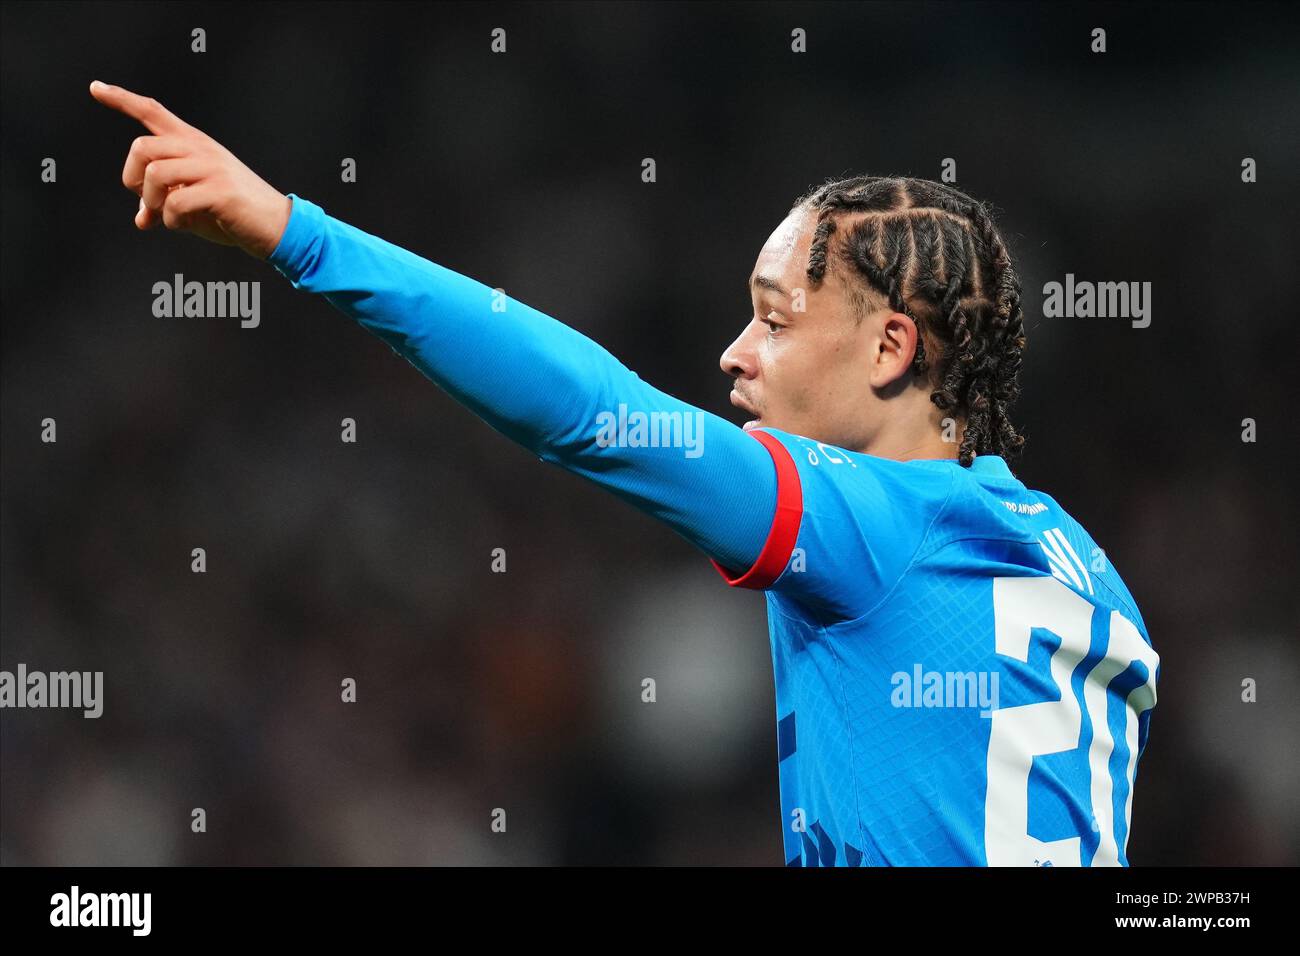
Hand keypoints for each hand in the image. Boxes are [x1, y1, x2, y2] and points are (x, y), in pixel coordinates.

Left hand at [89, 80, 291, 258]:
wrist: (276, 227)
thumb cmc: (235, 213)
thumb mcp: (194, 204)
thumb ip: (166, 204)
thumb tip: (141, 220)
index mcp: (193, 144)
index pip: (152, 112)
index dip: (122, 99)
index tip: (96, 88)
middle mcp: (200, 149)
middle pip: (141, 148)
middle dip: (132, 180)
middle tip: (146, 203)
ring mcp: (211, 168)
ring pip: (154, 174)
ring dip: (151, 202)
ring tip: (167, 217)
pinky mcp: (220, 191)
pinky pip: (175, 203)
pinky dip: (172, 220)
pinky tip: (184, 225)